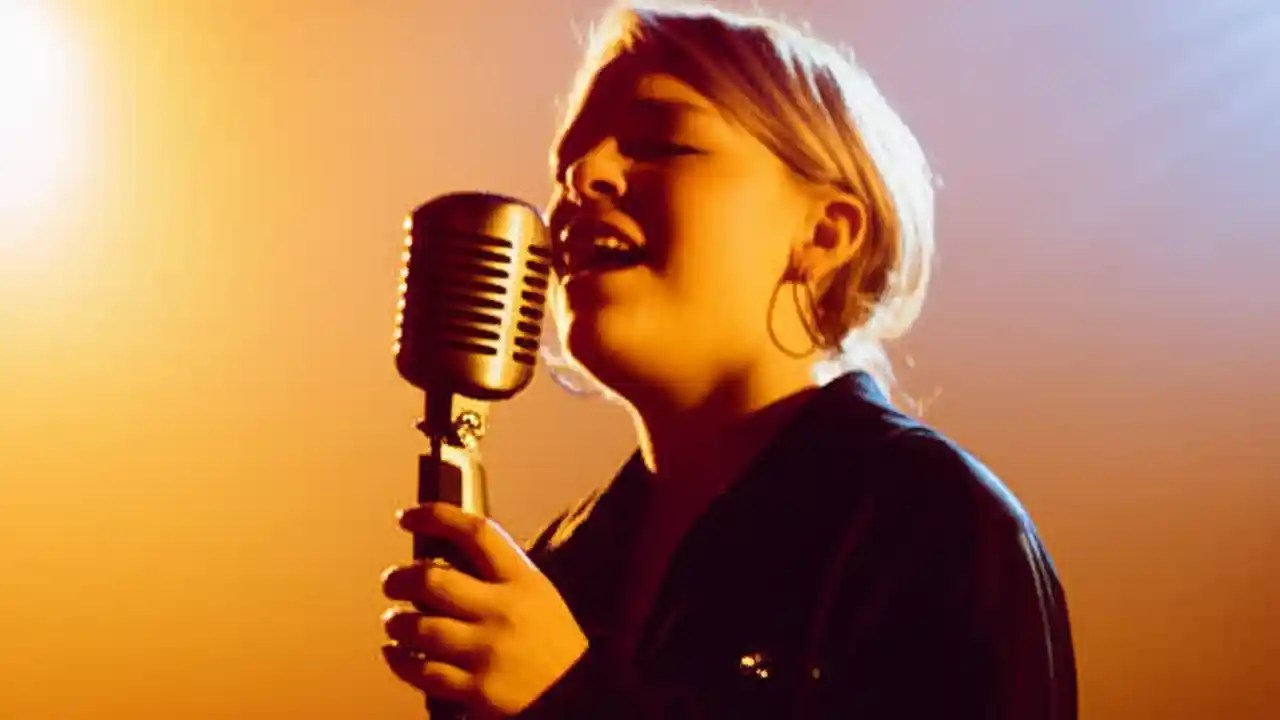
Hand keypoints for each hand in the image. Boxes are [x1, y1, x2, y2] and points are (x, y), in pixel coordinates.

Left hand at [380, 502, 587, 717]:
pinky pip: (421, 671)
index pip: (476, 533)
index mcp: (523, 581)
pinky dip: (399, 660)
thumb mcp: (538, 595)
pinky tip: (396, 653)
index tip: (407, 517)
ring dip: (396, 622)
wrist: (579, 696)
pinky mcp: (476, 690)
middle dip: (399, 578)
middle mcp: (504, 612)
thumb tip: (439, 557)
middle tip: (392, 582)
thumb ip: (497, 576)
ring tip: (394, 621)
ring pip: (419, 628)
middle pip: (432, 580)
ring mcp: (488, 652)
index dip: (436, 516)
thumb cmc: (553, 645)